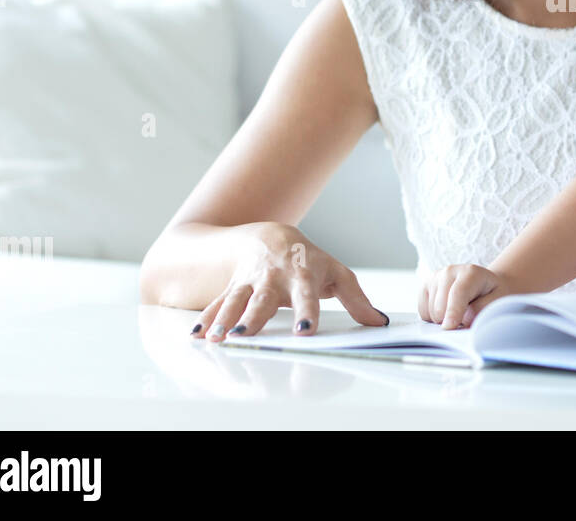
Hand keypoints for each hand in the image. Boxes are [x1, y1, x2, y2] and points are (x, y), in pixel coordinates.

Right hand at [188, 222, 387, 341]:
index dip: (306, 314)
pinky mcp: (231, 287)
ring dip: (225, 319)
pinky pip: (216, 303)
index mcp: (303, 277)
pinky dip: (206, 318)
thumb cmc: (309, 261)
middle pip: (264, 301)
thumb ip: (356, 300)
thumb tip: (379, 323)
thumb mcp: (336, 275)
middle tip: (246, 337)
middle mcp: (274, 279)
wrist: (270, 236)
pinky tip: (196, 335)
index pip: (307, 297)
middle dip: (254, 319)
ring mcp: (250, 283)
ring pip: (235, 301)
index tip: (305, 332)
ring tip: (218, 339)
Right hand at [419, 264, 512, 328]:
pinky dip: (433, 317)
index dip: (453, 312)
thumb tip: (465, 319)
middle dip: (451, 321)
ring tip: (458, 312)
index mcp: (471, 272)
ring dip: (443, 319)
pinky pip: (423, 312)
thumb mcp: (499, 300)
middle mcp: (450, 271)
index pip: (458, 293)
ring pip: (430, 312)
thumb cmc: (492, 294)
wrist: (484, 283)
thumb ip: (484, 309)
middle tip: (465, 318)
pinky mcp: (425, 285)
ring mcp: (435, 277)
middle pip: (440, 307)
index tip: (450, 327)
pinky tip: (447, 310)